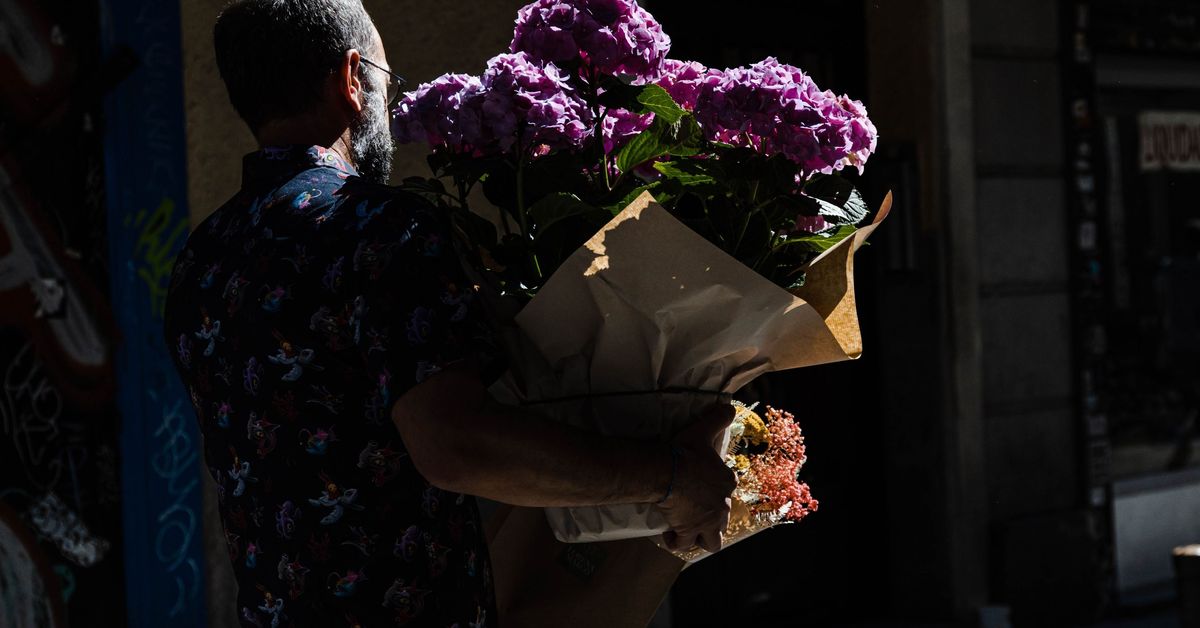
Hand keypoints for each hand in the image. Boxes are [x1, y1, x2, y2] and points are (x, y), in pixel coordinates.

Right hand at [657, 403, 736, 552]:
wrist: (668, 471)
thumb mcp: (702, 431)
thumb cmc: (685, 452)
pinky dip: (678, 542)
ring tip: (688, 530)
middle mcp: (722, 505)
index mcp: (727, 482)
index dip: (714, 491)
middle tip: (694, 511)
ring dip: (702, 537)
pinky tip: (670, 535)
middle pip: (723, 519)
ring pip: (713, 540)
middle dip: (711, 518)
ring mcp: (708, 521)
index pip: (727, 490)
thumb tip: (729, 407)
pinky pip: (686, 544)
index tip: (699, 488)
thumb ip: (717, 419)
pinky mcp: (690, 530)